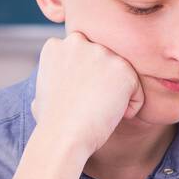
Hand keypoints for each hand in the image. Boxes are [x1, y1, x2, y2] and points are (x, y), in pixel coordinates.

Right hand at [30, 30, 143, 155]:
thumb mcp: (42, 93)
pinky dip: (130, 107)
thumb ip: (54, 79)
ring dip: (116, 94)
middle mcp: (78, 42)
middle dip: (103, 83)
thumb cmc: (51, 124)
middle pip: (104, 61)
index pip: (83, 57)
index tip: (76, 98)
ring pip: (121, 74)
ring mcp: (101, 53)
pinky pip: (136, 89)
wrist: (63, 136)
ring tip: (98, 111)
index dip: (84, 80)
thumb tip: (56, 84)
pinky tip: (111, 115)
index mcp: (56, 45)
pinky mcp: (123, 68)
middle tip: (89, 105)